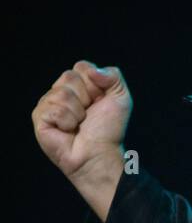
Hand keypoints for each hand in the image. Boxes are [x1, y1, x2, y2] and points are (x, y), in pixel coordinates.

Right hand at [32, 62, 130, 219]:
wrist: (101, 155)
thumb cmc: (109, 131)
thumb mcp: (121, 98)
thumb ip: (113, 75)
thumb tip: (92, 71)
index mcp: (78, 85)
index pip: (81, 66)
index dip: (95, 85)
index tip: (100, 102)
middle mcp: (61, 92)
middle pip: (69, 76)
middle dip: (86, 97)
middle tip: (88, 116)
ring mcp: (48, 105)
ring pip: (61, 92)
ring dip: (77, 112)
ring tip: (78, 125)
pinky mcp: (40, 119)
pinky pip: (54, 108)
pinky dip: (66, 121)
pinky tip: (68, 131)